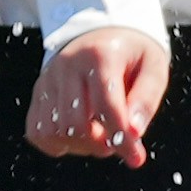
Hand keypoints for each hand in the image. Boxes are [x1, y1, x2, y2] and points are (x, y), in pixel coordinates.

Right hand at [28, 22, 167, 168]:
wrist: (102, 33)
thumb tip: (134, 133)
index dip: (122, 138)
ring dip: (81, 146)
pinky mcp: (38, 92)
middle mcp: (67, 65)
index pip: (107, 107)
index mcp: (99, 55)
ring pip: (54, 131)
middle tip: (116, 143)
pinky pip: (38, 132)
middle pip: (76, 124)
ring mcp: (48, 78)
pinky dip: (58, 144)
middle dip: (101, 145)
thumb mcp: (153, 68)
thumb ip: (146, 99)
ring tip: (100, 135)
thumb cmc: (132, 54)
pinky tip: (78, 136)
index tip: (136, 157)